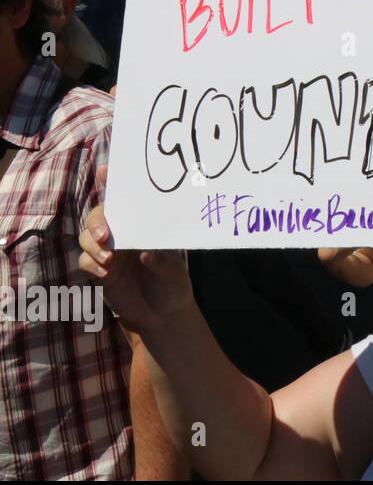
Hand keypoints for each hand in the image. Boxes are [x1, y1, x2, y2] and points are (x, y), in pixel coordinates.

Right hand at [78, 166, 193, 334]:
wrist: (164, 315)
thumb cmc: (174, 284)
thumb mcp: (174, 272)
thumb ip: (161, 261)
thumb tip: (145, 251)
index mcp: (143, 226)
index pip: (127, 202)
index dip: (113, 184)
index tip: (104, 169)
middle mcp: (123, 234)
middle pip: (99, 216)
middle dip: (97, 222)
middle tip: (106, 235)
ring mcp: (109, 252)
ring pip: (87, 237)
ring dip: (93, 244)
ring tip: (108, 258)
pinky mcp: (99, 271)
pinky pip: (85, 261)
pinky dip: (91, 263)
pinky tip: (104, 271)